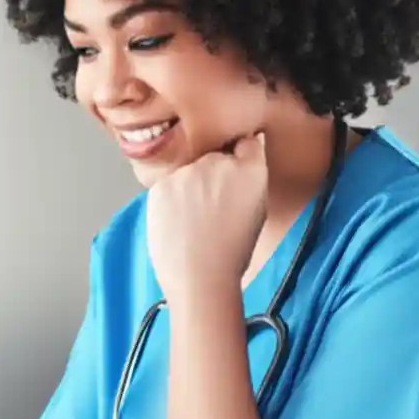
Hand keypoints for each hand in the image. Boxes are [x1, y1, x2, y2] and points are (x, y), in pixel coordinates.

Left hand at [145, 134, 267, 300]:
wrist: (199, 276)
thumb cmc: (232, 252)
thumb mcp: (257, 210)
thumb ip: (250, 178)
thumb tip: (246, 153)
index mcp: (250, 169)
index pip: (247, 143)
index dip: (239, 157)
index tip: (234, 174)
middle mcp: (218, 162)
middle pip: (213, 157)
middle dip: (212, 173)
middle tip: (211, 206)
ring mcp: (187, 172)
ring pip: (188, 170)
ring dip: (189, 185)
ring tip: (193, 219)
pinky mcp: (161, 184)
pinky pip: (168, 184)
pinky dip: (170, 198)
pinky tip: (177, 222)